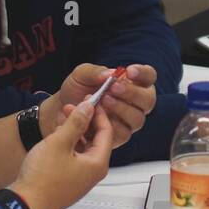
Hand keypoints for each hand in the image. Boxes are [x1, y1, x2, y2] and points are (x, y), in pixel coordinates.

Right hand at [11, 100, 112, 208]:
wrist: (24, 205)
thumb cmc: (42, 177)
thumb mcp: (59, 143)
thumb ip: (76, 123)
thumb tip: (88, 107)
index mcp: (98, 163)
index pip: (107, 131)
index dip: (98, 113)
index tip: (89, 99)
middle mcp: (93, 172)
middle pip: (96, 139)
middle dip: (84, 121)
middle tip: (71, 106)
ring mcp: (80, 178)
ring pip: (83, 147)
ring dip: (75, 131)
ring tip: (62, 118)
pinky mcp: (68, 181)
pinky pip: (74, 157)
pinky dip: (68, 144)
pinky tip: (56, 134)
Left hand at [41, 64, 156, 149]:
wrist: (60, 111)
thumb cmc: (75, 90)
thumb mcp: (81, 75)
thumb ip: (95, 71)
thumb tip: (109, 74)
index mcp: (131, 83)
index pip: (148, 76)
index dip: (143, 74)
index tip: (128, 71)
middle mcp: (134, 103)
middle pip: (148, 100)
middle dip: (131, 93)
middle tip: (113, 88)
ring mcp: (128, 121)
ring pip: (137, 118)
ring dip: (120, 109)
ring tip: (101, 101)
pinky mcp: (119, 137)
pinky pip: (123, 133)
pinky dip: (108, 125)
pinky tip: (93, 117)